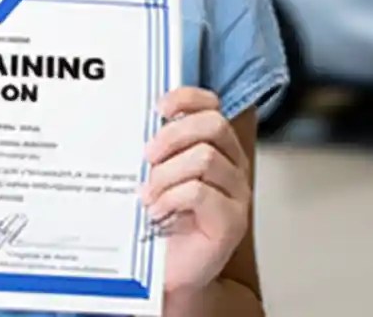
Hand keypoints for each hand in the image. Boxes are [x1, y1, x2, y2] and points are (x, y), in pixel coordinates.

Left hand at [141, 87, 250, 294]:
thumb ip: (154, 149)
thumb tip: (136, 121)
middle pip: (213, 125)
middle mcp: (232, 167)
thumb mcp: (153, 176)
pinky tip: (157, 211)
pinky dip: (171, 198)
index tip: (159, 108)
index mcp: (215, 148)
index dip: (187, 99)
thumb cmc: (159, 224)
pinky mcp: (232, 222)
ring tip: (149, 194)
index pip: (212, 106)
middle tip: (147, 157)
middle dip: (173, 135)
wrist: (165, 273)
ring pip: (205, 158)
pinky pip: (200, 192)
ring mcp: (236, 195)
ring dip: (167, 174)